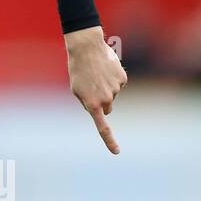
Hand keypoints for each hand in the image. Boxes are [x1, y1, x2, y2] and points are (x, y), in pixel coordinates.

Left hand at [64, 26, 126, 154]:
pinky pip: (118, 83)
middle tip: (91, 85)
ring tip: (95, 73)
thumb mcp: (77, 90)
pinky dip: (112, 77)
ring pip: (112, 94)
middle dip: (101, 101)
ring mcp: (116, 89)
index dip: (109, 141)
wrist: (86, 48)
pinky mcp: (123, 79)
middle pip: (107, 108)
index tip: (116, 152)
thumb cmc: (77, 69)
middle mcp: (106, 99)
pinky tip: (104, 68)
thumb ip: (88, 103)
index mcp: (92, 104)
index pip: (102, 127)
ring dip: (105, 86)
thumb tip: (103, 111)